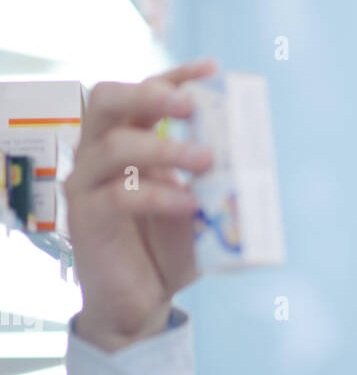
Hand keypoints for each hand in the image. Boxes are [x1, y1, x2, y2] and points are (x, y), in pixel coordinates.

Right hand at [66, 57, 218, 349]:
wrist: (140, 305)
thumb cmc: (166, 252)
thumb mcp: (197, 208)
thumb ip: (213, 182)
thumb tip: (250, 156)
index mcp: (124, 144)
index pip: (140, 93)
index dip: (173, 76)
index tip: (212, 69)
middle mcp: (98, 157)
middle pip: (107, 101)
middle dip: (150, 95)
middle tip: (191, 107)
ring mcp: (87, 186)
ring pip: (114, 146)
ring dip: (164, 148)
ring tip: (205, 161)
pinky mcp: (86, 219)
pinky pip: (119, 195)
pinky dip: (158, 195)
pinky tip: (186, 204)